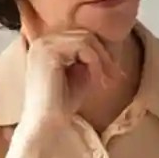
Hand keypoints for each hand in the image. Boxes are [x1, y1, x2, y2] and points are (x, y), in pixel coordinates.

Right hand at [13, 0, 123, 129]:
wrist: (48, 123)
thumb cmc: (63, 103)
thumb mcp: (81, 73)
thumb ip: (89, 56)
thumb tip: (105, 43)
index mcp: (47, 45)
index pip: (80, 35)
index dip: (100, 51)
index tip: (113, 70)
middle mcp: (43, 41)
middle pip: (84, 34)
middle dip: (104, 54)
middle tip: (115, 75)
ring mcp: (44, 44)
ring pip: (86, 38)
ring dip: (102, 60)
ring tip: (106, 79)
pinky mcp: (48, 52)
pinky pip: (83, 46)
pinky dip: (96, 62)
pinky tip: (97, 79)